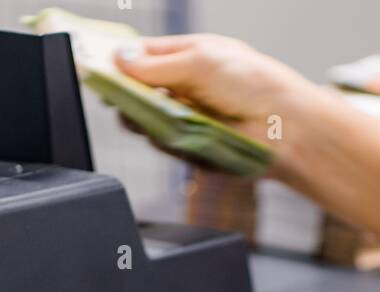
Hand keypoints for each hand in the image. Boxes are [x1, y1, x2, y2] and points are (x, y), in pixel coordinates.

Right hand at [115, 34, 322, 176]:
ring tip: (138, 116)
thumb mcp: (201, 61)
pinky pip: (163, 145)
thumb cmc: (255, 84)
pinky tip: (169, 135)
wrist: (285, 129)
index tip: (95, 65)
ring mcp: (186, 118)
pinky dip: (161, 140)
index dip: (118, 61)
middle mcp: (184, 87)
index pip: (140, 55)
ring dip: (139, 119)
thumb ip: (158, 64)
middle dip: (124, 93)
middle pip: (137, 90)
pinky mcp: (192, 148)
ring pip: (146, 120)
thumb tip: (120, 59)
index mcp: (186, 56)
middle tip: (114, 96)